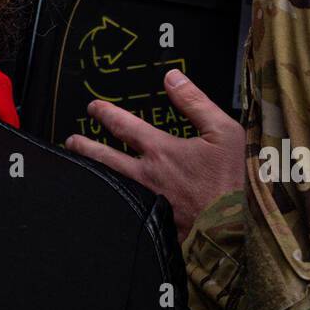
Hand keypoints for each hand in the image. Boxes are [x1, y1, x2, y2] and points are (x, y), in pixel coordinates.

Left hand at [65, 68, 244, 241]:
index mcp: (162, 152)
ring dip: (92, 174)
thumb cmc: (234, 182)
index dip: (106, 113)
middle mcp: (147, 178)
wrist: (237, 231)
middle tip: (72, 141)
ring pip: (110, 186)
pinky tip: (106, 204)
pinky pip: (124, 211)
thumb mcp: (223, 132)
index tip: (93, 107)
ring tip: (78, 170)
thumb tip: (172, 78)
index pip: (124, 126)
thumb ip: (195, 102)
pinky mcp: (154, 225)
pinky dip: (110, 204)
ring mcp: (147, 203)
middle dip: (86, 147)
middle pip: (106, 159)